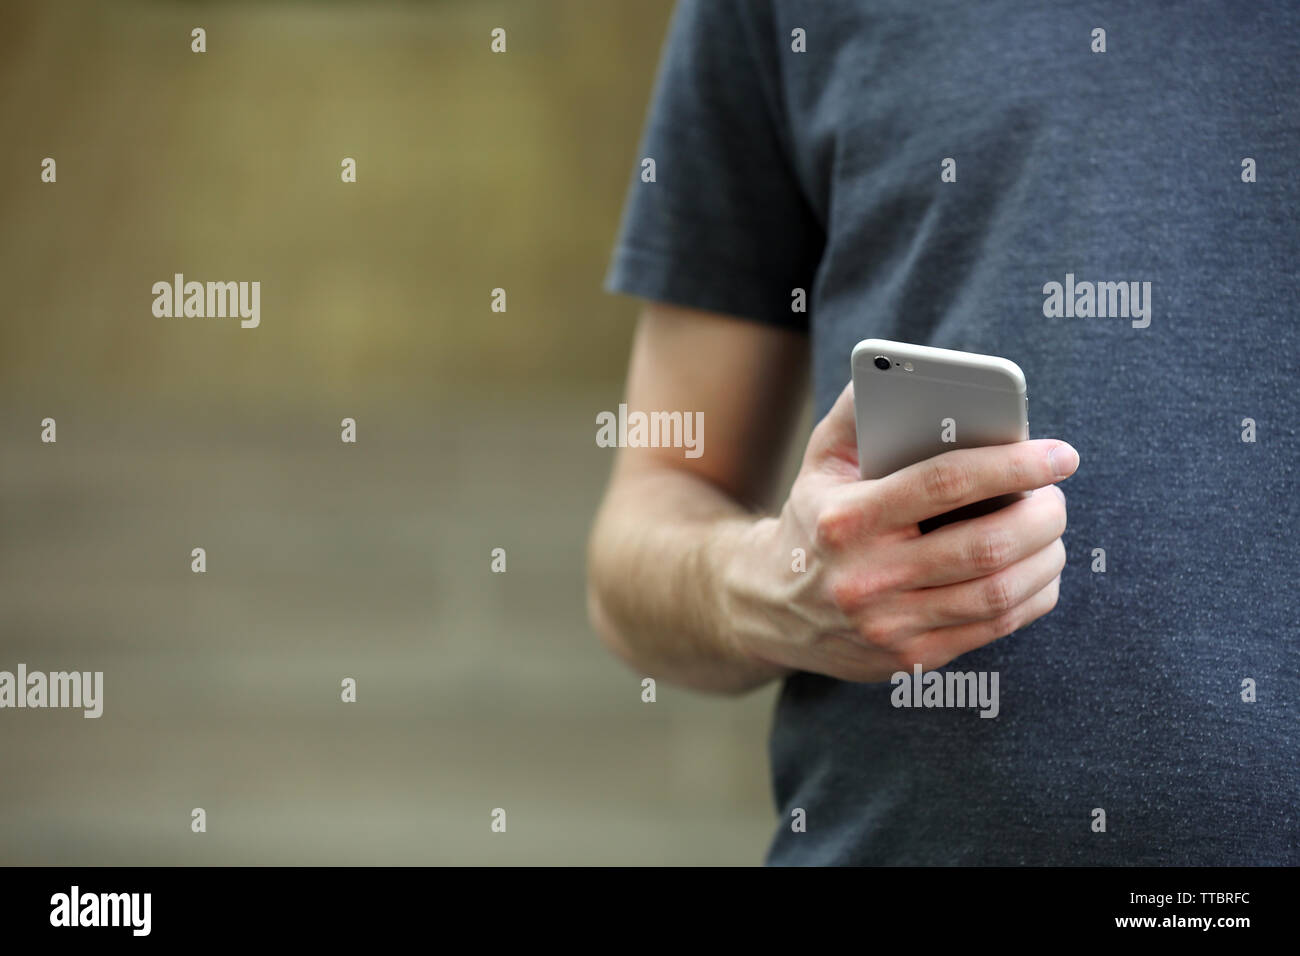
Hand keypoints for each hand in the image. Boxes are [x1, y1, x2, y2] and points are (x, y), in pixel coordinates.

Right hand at [722, 381, 1076, 682]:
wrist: (768, 607)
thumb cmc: (812, 517)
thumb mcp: (820, 460)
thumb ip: (860, 411)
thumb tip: (907, 370)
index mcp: (845, 518)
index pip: (946, 484)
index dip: (1013, 465)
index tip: (1060, 455)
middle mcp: (865, 577)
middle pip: (985, 545)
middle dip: (1042, 515)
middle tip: (1057, 495)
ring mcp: (888, 625)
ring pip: (999, 592)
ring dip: (1046, 557)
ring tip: (1052, 530)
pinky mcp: (908, 658)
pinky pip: (994, 627)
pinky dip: (1033, 596)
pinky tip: (1038, 570)